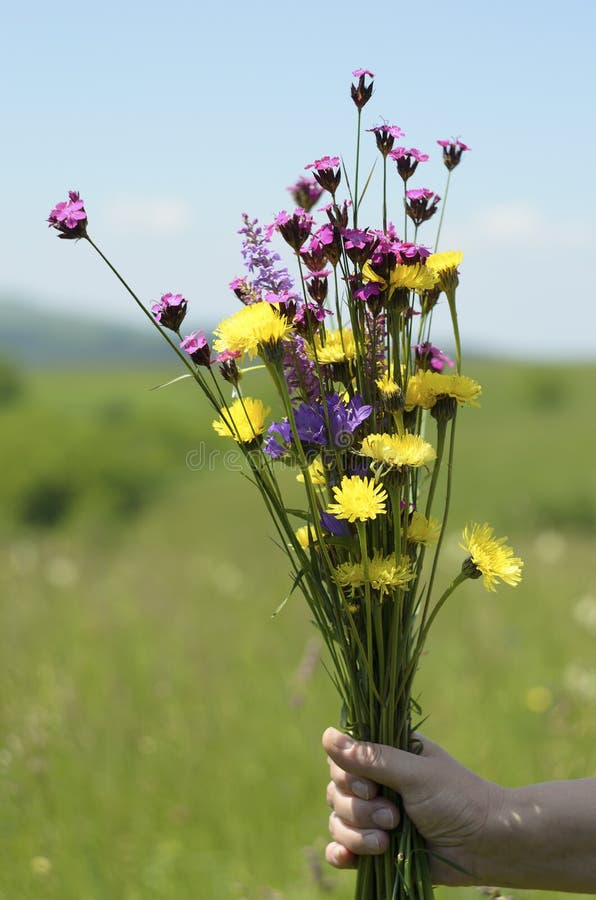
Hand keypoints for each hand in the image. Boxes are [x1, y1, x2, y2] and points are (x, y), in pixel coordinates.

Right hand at [323, 726, 503, 884]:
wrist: (486, 846)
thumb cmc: (457, 799)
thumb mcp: (415, 773)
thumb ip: (372, 757)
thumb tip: (326, 735)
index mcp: (387, 754)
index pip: (342, 758)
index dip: (346, 775)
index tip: (370, 787)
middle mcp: (377, 781)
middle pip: (335, 792)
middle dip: (359, 810)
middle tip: (393, 817)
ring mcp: (376, 816)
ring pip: (338, 821)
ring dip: (357, 835)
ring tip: (387, 842)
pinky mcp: (378, 847)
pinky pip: (342, 849)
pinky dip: (341, 853)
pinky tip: (348, 859)